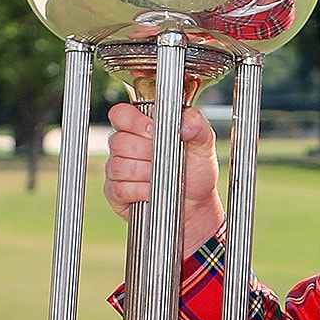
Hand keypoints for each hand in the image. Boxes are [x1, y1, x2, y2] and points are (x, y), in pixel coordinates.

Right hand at [103, 102, 224, 254]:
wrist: (196, 204)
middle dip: (145, 152)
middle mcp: (124, 146)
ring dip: (145, 173)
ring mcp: (116, 169)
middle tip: (165, 159)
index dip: (133, 122)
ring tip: (162, 176)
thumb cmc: (196, 171)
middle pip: (119, 142)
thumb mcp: (204, 145)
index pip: (120, 115)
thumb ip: (197, 125)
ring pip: (119, 166)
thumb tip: (184, 122)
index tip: (152, 130)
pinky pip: (120, 189)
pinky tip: (153, 190)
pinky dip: (140, 191)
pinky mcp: (115, 192)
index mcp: (141, 127)